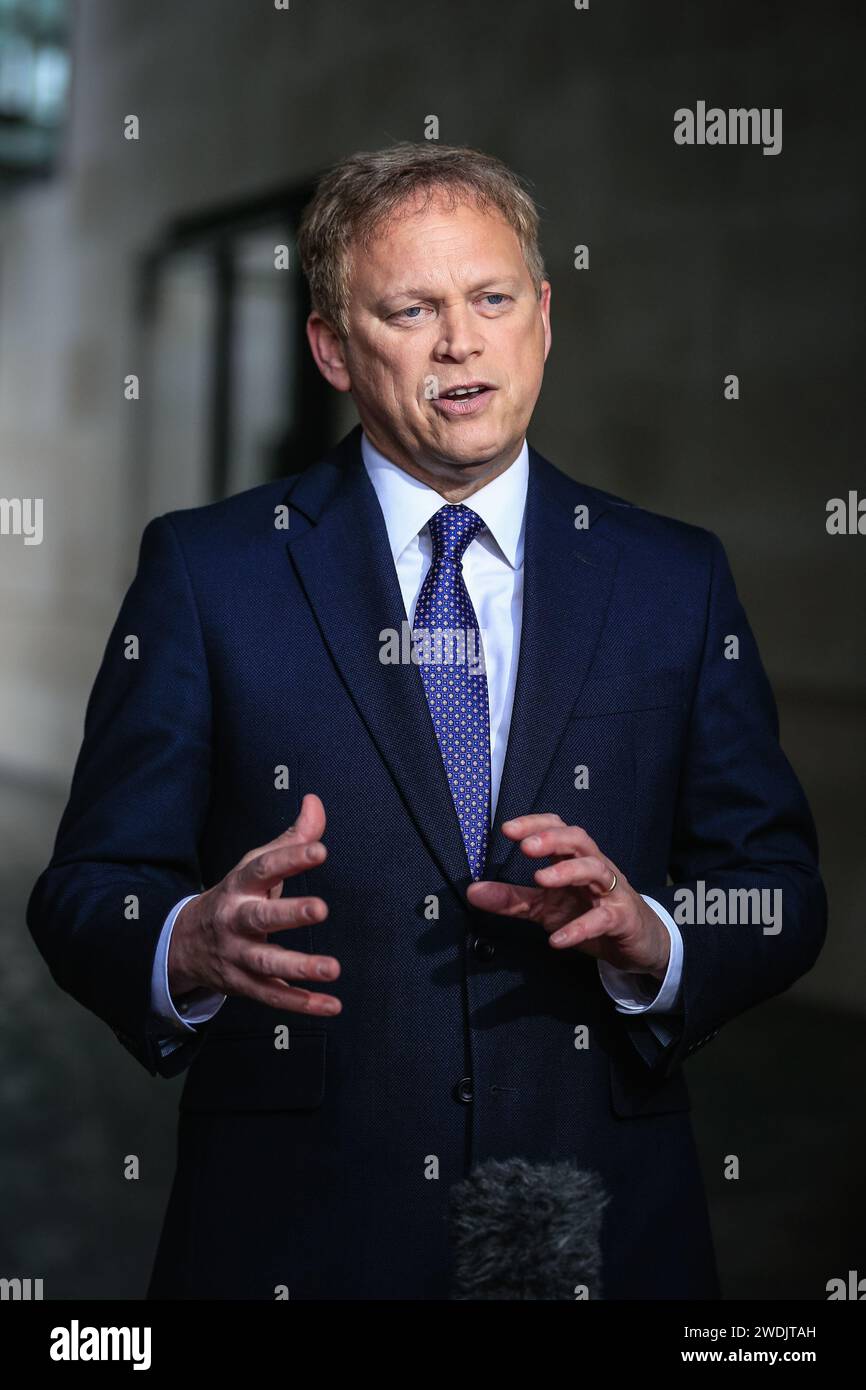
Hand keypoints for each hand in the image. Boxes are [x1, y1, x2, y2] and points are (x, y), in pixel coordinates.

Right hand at [167, 793, 340, 1014]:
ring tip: (332, 967)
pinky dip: (301, 1004)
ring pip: (266, 963)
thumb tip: (315, 802)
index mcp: (240, 885)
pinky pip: (273, 996)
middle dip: (289, 914)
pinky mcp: (244, 984)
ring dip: (299, 967)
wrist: (183, 942)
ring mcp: (238, 955)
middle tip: (321, 909)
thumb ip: (291, 838)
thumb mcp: (255, 865)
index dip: (291, 858)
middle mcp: (235, 920)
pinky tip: (330, 1004)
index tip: (319, 850)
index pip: (264, 868)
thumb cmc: (235, 896)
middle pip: (260, 916)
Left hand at [466, 813, 669, 979]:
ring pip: (595, 869)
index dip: (535, 824)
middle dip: (552, 838)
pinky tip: (557, 939)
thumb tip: (472, 891)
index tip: (507, 829)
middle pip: (578, 839)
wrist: (637, 943)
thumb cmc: (588, 913)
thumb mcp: (544, 907)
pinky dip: (580, 928)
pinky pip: (602, 918)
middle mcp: (594, 867)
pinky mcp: (622, 918)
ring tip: (541, 879)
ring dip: (567, 871)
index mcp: (574, 859)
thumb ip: (510, 898)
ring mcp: (611, 891)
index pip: (558, 828)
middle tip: (525, 847)